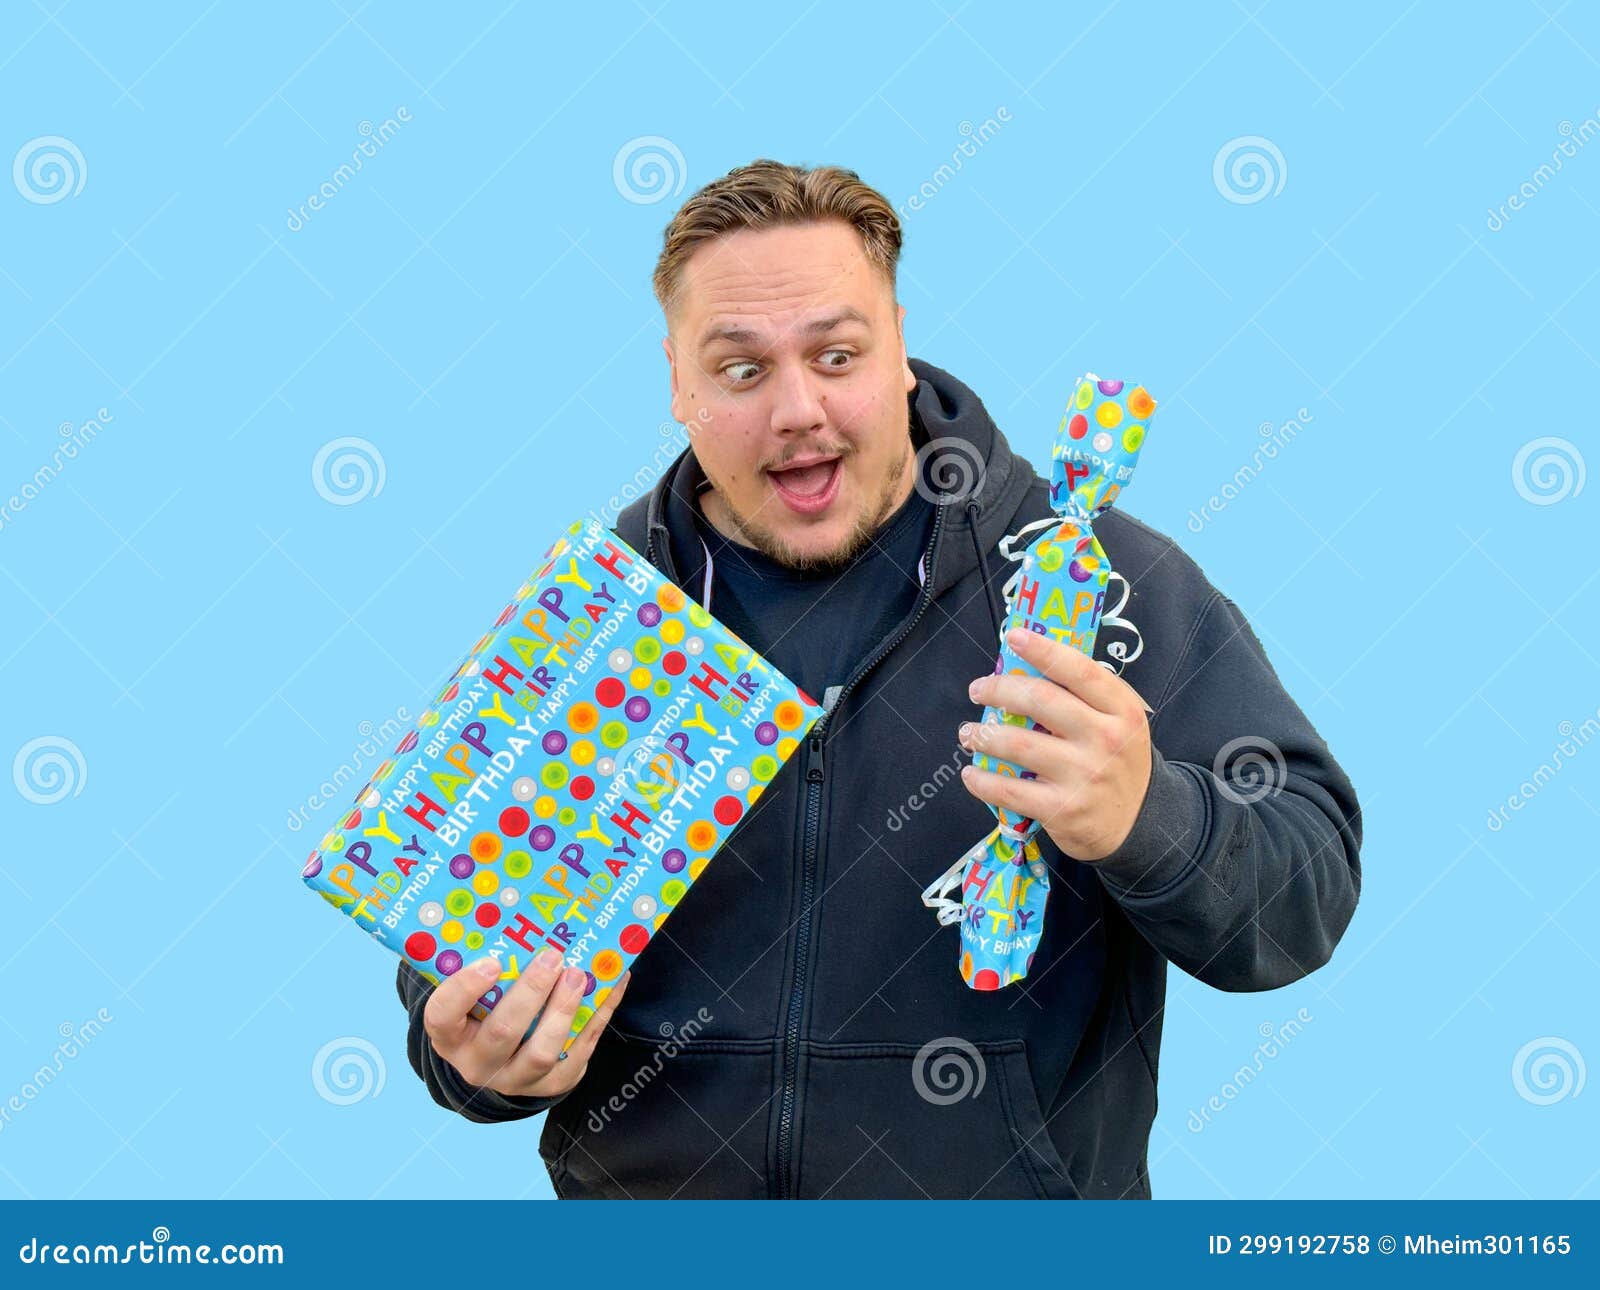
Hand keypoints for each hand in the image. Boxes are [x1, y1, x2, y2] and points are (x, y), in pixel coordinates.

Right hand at [423, 946, 629, 1099]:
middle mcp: (478, 1063)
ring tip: (578, 974)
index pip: (442, 1015)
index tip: (492, 962)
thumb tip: (518, 912)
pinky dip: (598, 1013)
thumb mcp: (473, 996)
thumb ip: (485, 966)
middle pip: (501, 1033)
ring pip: (541, 1052)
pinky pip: (580, 1050)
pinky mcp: (554, 1083)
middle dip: (530, 993)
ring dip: (563, 1009)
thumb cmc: (486, 1013)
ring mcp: (517, 1079)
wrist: (506, 1063)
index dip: (464, 989)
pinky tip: (612, 981)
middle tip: (552, 956)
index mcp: (449, 1035)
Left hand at [958, 626, 1151, 861]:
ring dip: (983, 735)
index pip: (1079, 670)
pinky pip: (1009, 790)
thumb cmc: (1117, 762)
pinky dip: (982, 781)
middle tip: (978, 690)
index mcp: (1122, 710)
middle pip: (1041, 701)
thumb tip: (1028, 664)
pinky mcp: (1062, 809)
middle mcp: (1105, 739)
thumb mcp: (1120, 723)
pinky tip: (971, 772)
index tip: (1014, 637)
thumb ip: (1086, 697)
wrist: (1139, 824)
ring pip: (1018, 744)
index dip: (1043, 650)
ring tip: (968, 733)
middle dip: (999, 690)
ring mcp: (1083, 775)